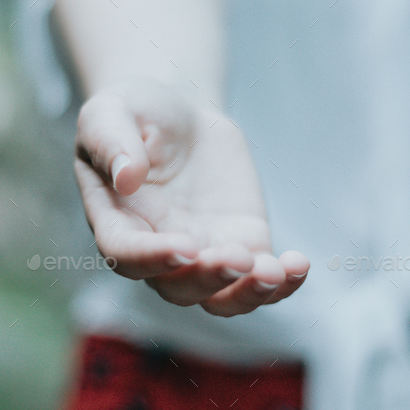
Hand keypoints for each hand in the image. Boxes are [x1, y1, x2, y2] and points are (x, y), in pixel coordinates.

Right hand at [74, 77, 309, 315]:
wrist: (182, 118)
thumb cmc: (136, 112)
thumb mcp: (110, 111)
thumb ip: (110, 141)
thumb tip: (125, 177)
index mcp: (117, 222)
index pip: (126, 255)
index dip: (153, 258)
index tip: (185, 246)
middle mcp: (156, 252)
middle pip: (177, 288)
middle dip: (209, 279)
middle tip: (238, 256)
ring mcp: (202, 255)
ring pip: (220, 298)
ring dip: (247, 294)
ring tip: (275, 271)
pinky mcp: (242, 247)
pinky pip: (260, 281)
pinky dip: (282, 283)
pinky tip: (299, 265)